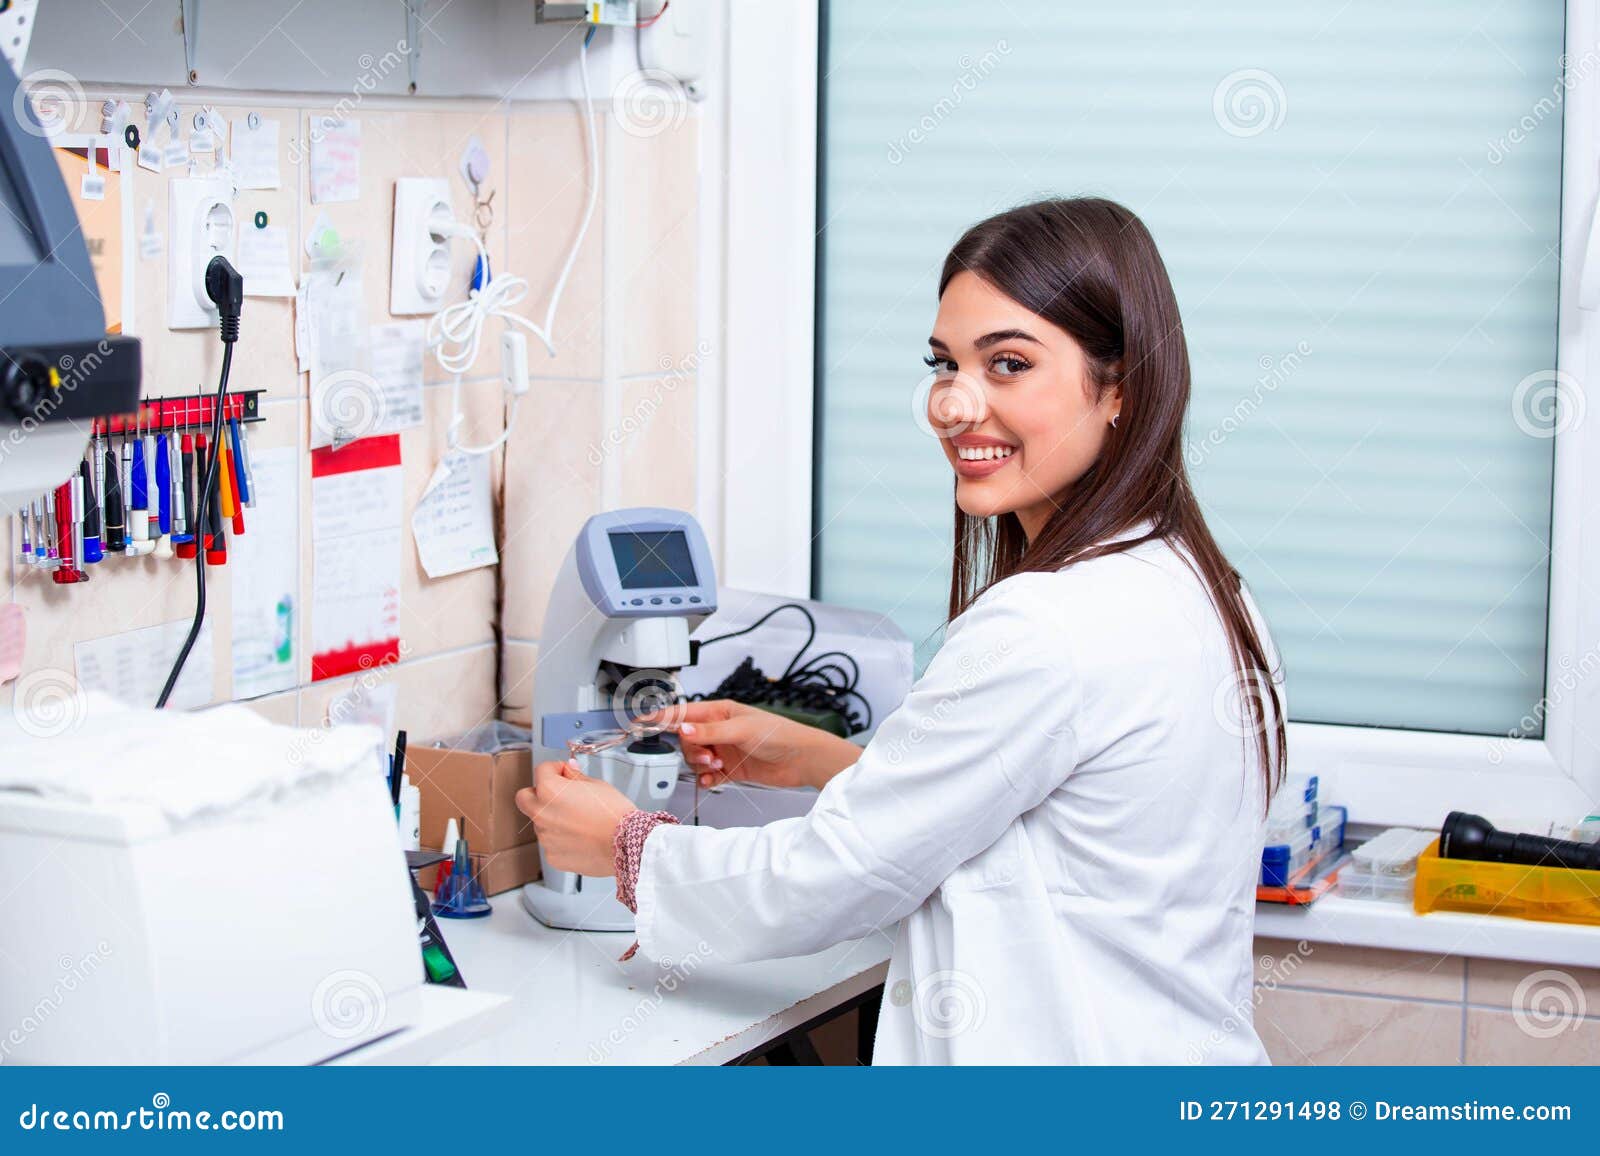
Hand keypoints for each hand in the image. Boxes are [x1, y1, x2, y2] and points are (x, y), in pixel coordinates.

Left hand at [515, 760, 637, 876]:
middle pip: (525, 797)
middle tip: (558, 794)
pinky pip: (551, 843)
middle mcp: (541, 814)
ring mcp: (545, 837)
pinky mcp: (553, 856)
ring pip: (540, 822)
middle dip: (538, 792)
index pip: (542, 770)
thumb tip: (568, 772)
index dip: (556, 768)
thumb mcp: (597, 784)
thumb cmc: (615, 814)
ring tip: (580, 820)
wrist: (626, 844)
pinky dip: (562, 839)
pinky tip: (582, 837)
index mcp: (549, 791)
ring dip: (553, 818)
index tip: (565, 773)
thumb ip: (575, 777)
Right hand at [641, 700, 857, 790]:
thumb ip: (710, 732)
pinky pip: (708, 775)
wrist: (803, 759)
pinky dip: (707, 779)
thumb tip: (683, 729)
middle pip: (688, 740)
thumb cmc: (780, 735)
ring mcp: (724, 750)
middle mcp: (720, 730)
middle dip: (692, 751)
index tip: (641, 723)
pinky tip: (713, 780)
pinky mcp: (731, 769)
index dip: (662, 718)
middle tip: (708, 757)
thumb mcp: (742, 730)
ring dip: (701, 765)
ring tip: (718, 767)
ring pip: (696, 759)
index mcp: (721, 712)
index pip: (685, 713)